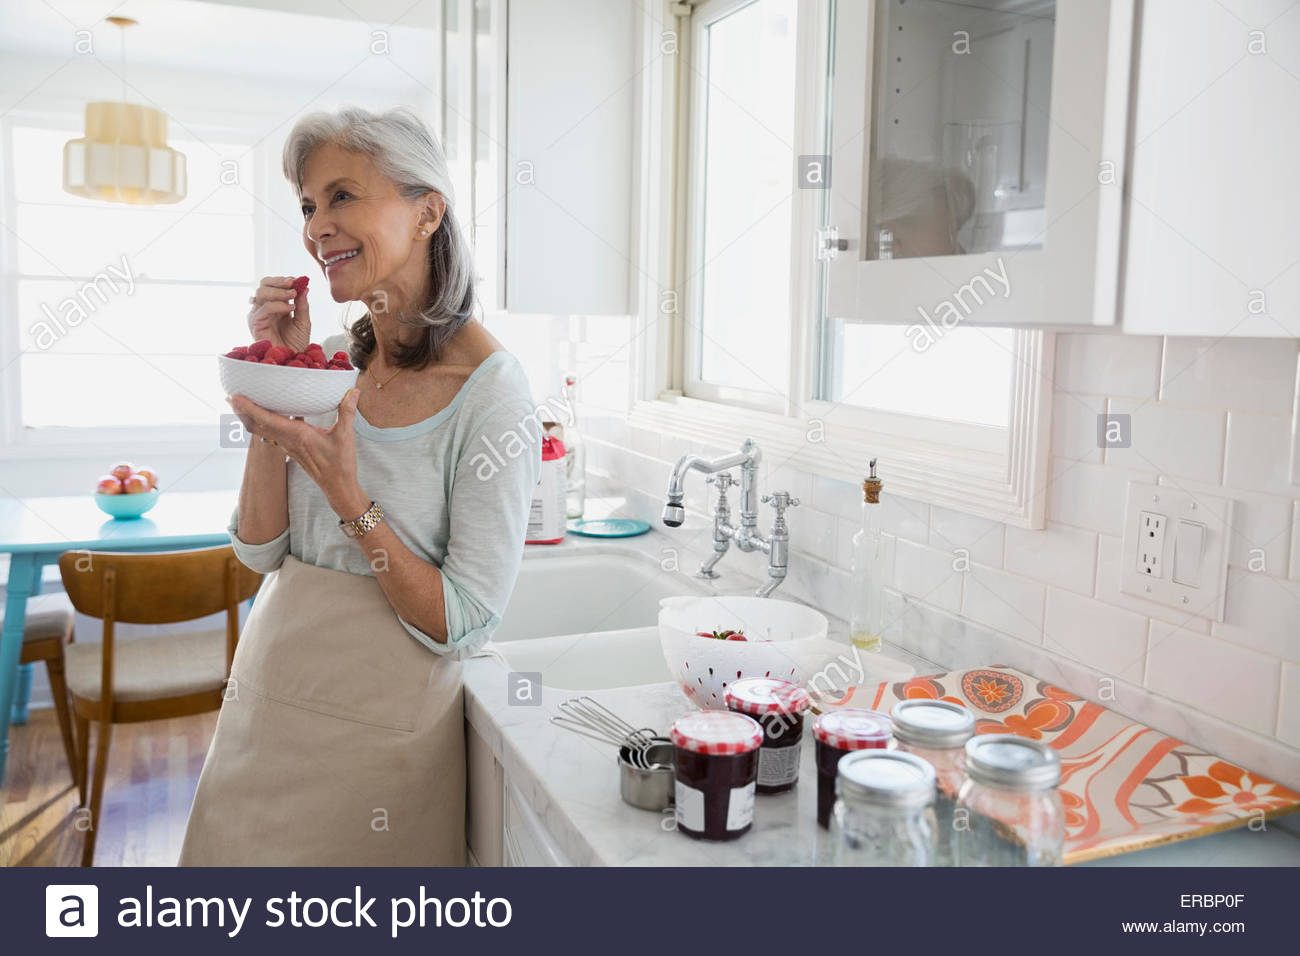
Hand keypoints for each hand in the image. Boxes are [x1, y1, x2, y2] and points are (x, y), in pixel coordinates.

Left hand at [226, 388, 364, 513]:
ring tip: (240, 406)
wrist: (338, 487)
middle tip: (229, 397)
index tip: (235, 397)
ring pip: (262, 431)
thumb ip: (347, 412)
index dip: (249, 408)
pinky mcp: (292, 449)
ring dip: (250, 418)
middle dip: (242, 411)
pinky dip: (264, 424)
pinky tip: (268, 416)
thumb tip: (352, 391)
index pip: (267, 419)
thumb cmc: (340, 465)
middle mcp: (288, 441)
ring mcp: (288, 447)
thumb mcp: (345, 436)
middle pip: (257, 425)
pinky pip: (272, 435)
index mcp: (297, 435)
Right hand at [247, 275, 310, 353]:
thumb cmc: (296, 343)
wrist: (293, 359)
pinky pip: (263, 308)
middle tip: (292, 283)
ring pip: (261, 293)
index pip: (273, 285)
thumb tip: (304, 286)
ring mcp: (258, 315)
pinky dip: (278, 305)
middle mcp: (264, 308)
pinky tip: (290, 309)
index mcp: (275, 305)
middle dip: (278, 282)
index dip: (283, 280)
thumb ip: (302, 304)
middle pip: (263, 285)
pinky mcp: (255, 324)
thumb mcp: (303, 321)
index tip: (297, 279)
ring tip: (293, 296)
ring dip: (279, 292)